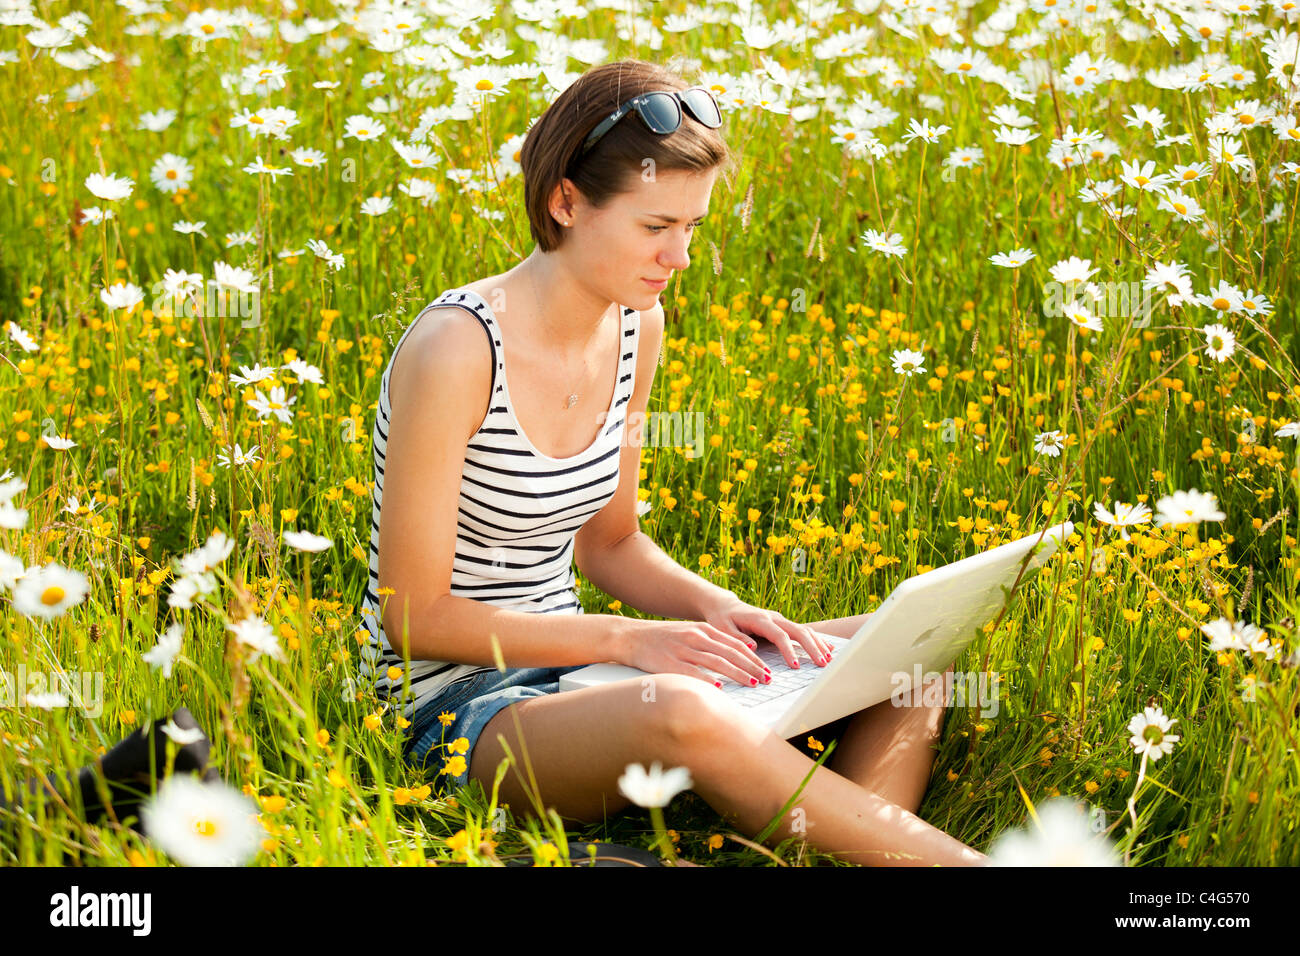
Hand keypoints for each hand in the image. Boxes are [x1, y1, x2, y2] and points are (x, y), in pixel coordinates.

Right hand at [616, 618, 771, 687]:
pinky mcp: (669, 663)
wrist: (631, 636)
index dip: (754, 657)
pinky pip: (692, 672)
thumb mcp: (689, 633)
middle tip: (767, 679)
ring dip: (738, 674)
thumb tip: (734, 657)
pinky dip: (707, 679)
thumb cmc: (663, 638)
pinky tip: (720, 686)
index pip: (736, 644)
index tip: (767, 669)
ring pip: (717, 662)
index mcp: (703, 629)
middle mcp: (696, 637)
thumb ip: (710, 643)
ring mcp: (683, 650)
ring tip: (752, 684)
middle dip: (752, 667)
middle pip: (731, 653)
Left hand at [701, 595, 835, 670]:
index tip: (795, 666)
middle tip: (822, 665)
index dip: (788, 650)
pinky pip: (803, 631)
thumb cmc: (722, 619)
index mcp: (760, 619)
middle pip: (798, 631)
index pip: (779, 635)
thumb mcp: (722, 629)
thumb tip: (752, 646)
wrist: (725, 606)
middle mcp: (774, 617)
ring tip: (829, 659)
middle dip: (812, 648)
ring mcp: (780, 620)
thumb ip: (736, 638)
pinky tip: (828, 649)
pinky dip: (816, 640)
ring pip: (804, 630)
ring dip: (818, 644)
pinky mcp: (783, 624)